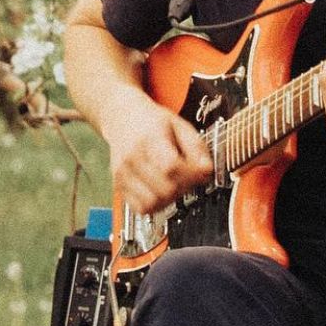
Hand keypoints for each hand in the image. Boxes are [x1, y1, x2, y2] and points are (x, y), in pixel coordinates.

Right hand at [106, 87, 214, 214]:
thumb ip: (196, 147)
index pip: (171, 167)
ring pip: (153, 203)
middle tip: (189, 178)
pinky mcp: (119, 185)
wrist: (122, 117)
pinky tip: (160, 191)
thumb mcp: (179, 125)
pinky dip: (155, 205)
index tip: (201, 172)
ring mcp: (123, 173)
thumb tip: (207, 171)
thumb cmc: (151, 122)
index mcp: (148, 138)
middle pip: (165, 189)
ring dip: (170, 199)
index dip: (192, 175)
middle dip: (184, 188)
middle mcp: (132, 157)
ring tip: (174, 185)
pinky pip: (140, 208)